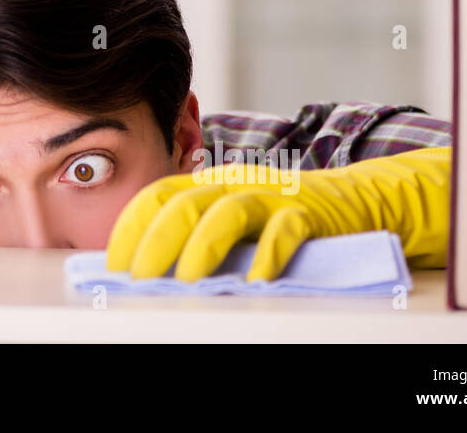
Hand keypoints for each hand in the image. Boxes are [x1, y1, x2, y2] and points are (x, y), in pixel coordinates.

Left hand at [104, 146, 450, 281]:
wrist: (352, 200)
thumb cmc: (278, 218)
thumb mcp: (229, 219)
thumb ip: (193, 235)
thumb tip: (140, 270)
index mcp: (207, 184)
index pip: (156, 196)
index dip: (130, 228)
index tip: (113, 265)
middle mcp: (233, 184)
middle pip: (184, 204)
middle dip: (155, 242)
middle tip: (139, 279)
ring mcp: (271, 196)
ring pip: (228, 212)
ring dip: (203, 247)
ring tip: (187, 281)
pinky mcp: (308, 214)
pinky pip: (287, 230)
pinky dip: (269, 253)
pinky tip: (256, 280)